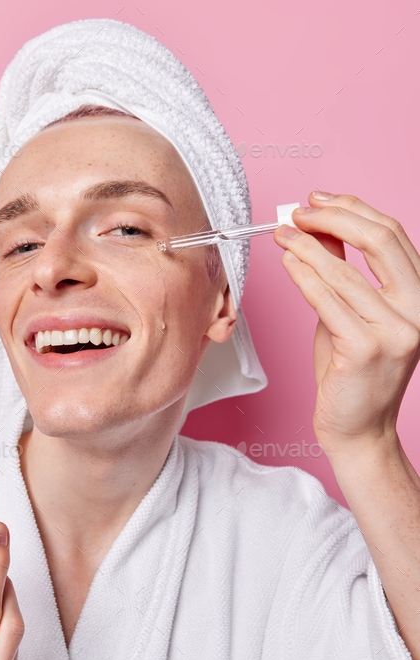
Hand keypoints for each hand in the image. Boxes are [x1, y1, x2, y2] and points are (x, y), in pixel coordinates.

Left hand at [273, 191, 419, 456]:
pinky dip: (304, 276)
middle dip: (333, 216)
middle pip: (379, 240)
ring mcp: (396, 330)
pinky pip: (328, 301)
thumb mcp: (351, 313)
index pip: (392, 234)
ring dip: (307, 246)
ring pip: (346, 271)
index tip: (317, 200)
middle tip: (297, 211)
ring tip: (282, 234)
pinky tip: (288, 263)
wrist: (359, 430)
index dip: (352, 209)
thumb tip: (321, 229)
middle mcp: (418, 310)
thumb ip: (342, 273)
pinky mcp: (366, 349)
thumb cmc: (352, 376)